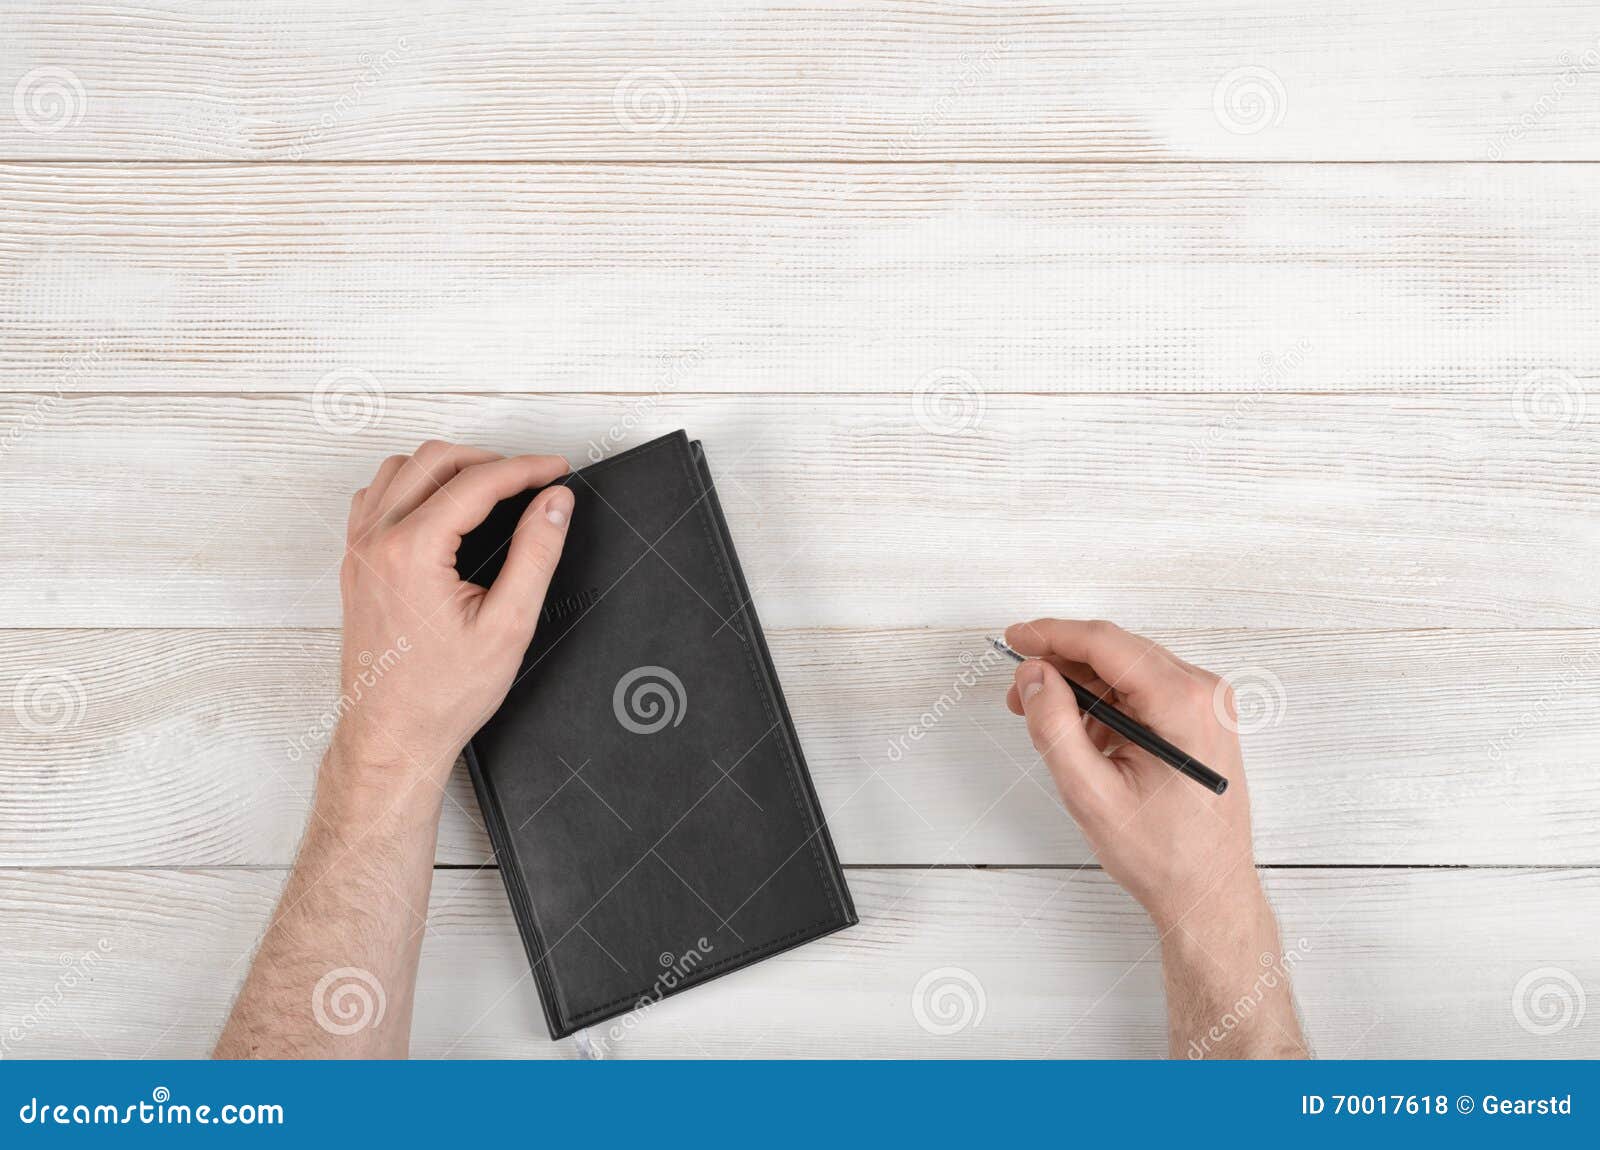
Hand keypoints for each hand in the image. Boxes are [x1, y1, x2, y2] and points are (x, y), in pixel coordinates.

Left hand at [331, 441, 574, 799]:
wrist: (392, 735)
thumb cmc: (442, 694)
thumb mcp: (508, 625)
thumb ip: (536, 555)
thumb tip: (555, 503)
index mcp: (412, 551)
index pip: (478, 482)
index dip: (527, 468)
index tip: (557, 470)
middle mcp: (377, 542)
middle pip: (436, 460)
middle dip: (490, 460)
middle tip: (531, 479)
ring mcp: (359, 551)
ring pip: (401, 469)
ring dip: (448, 467)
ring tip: (491, 488)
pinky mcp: (355, 564)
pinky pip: (377, 497)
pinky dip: (412, 486)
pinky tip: (440, 507)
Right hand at [1003, 618, 1259, 931]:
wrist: (1209, 893)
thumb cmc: (1163, 855)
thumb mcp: (1091, 794)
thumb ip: (1055, 727)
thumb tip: (1033, 676)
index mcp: (1183, 703)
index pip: (1106, 644)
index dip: (1052, 635)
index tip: (1014, 638)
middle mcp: (1203, 694)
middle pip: (1117, 652)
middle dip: (1061, 663)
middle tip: (1019, 690)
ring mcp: (1206, 706)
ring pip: (1127, 670)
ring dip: (1082, 685)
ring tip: (1043, 716)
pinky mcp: (1200, 720)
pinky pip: (1143, 691)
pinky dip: (1106, 703)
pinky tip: (1081, 731)